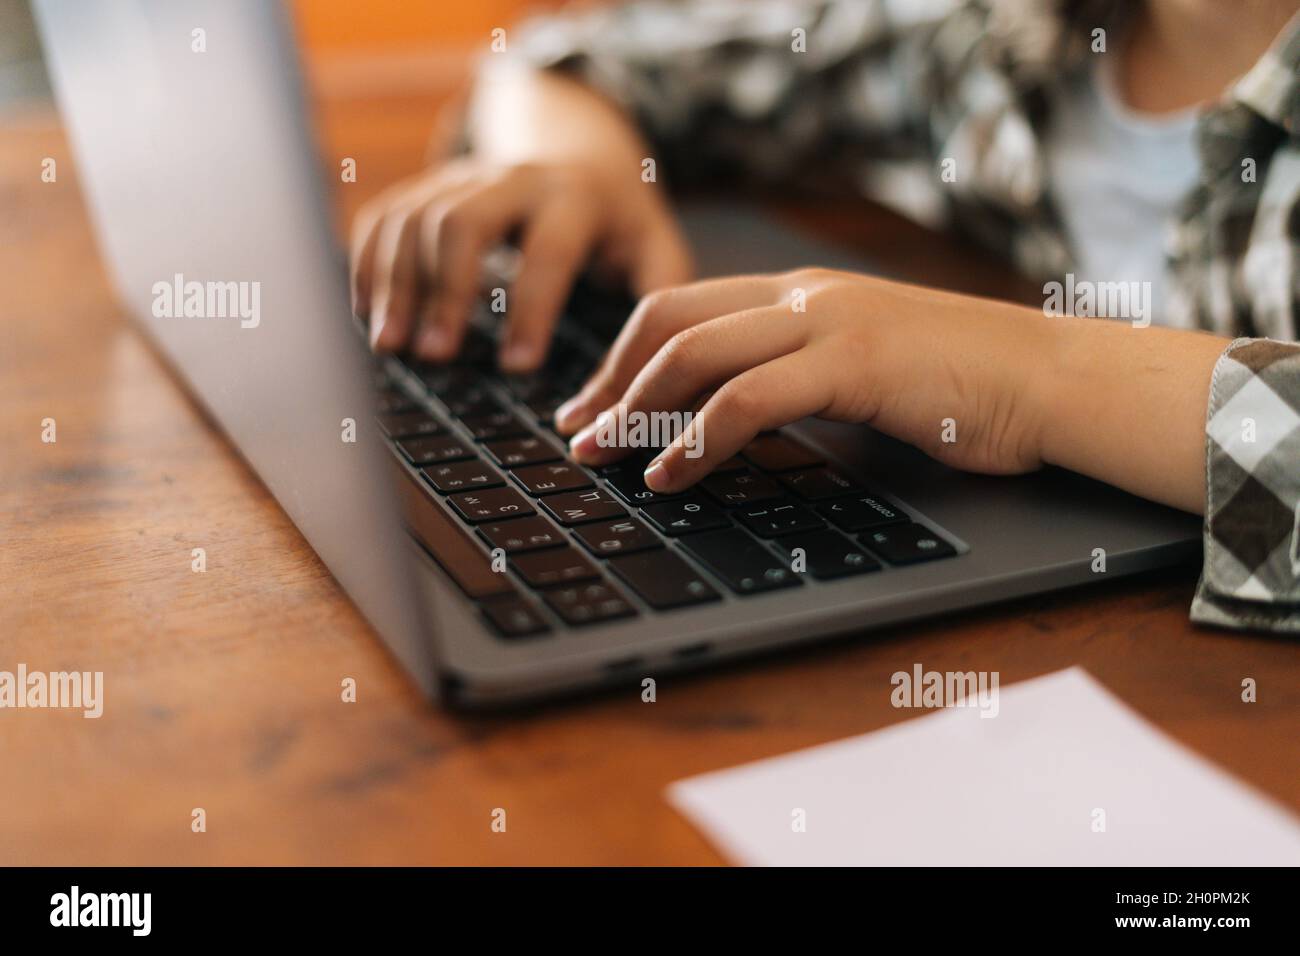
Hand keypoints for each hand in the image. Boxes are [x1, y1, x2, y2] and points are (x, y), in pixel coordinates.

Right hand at [349, 157, 692, 370]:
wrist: (581, 152)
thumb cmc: (619, 222)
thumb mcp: (655, 247)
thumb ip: (659, 295)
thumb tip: (647, 368)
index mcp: (574, 198)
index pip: (548, 250)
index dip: (531, 308)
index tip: (517, 366)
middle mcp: (514, 179)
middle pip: (462, 221)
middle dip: (444, 290)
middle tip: (436, 356)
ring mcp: (464, 177)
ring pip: (415, 217)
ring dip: (395, 283)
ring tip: (390, 346)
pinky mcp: (429, 186)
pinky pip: (385, 215)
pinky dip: (366, 263)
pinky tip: (366, 313)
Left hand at [554, 269, 1057, 492]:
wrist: (1052, 380)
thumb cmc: (962, 389)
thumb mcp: (863, 376)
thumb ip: (799, 383)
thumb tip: (731, 426)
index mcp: (800, 295)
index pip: (682, 308)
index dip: (621, 357)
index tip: (591, 404)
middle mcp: (804, 297)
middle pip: (670, 322)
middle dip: (609, 380)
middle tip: (576, 434)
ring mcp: (829, 323)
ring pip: (696, 352)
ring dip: (634, 409)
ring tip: (601, 456)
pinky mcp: (855, 362)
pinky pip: (749, 398)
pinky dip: (696, 438)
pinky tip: (670, 473)